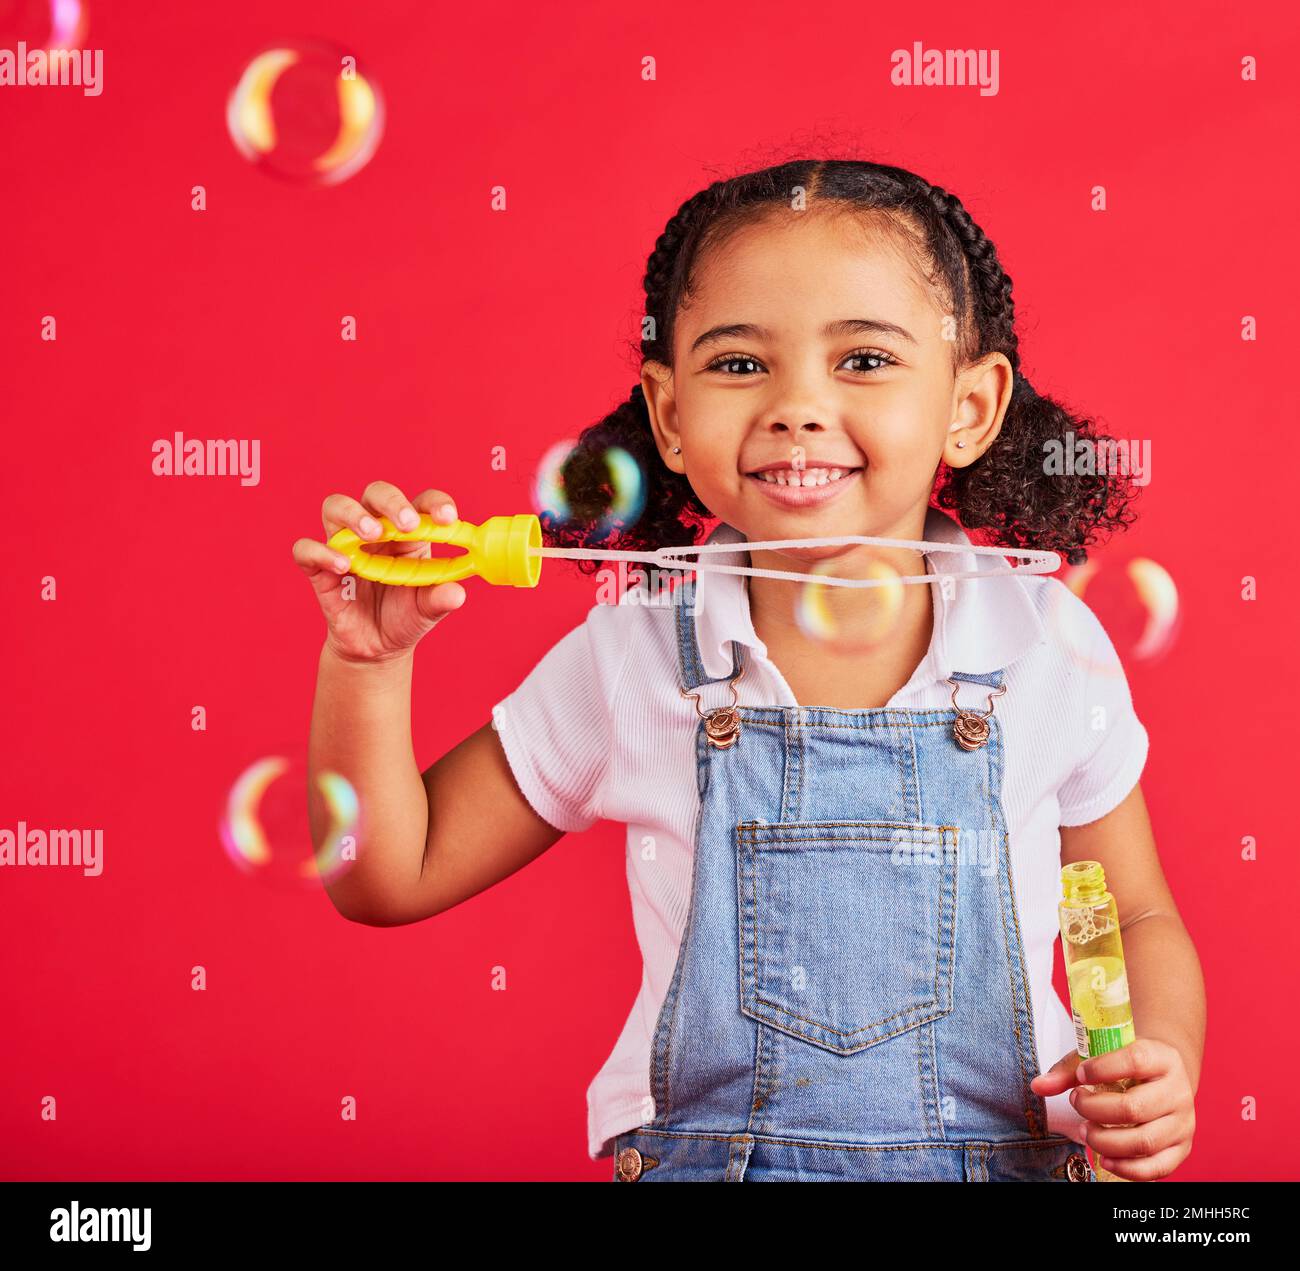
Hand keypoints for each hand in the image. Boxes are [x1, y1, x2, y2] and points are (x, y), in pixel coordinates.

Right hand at [292, 481, 466, 661]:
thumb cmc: (405, 617)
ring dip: (354, 515)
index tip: (448, 519)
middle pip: (377, 493)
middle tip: (407, 524)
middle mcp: (377, 531)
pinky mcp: (320, 568)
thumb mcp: (428, 610)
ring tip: (372, 534)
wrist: (377, 648)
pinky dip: (320, 552)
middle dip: (392, 502)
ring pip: (336, 507)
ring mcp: (346, 545)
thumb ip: (441, 599)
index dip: (435, 504)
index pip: (422, 503)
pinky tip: (341, 566)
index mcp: (410, 534)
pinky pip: (307, 550)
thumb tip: (458, 593)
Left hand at [1031, 1039, 1195, 1179]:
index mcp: (1161, 1058)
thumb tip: (1038, 1086)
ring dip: (1105, 1141)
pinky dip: (1126, 1168)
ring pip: (1144, 1141)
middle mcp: (1178, 1091)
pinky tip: (1105, 1157)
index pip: (1134, 1061)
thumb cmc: (1127, 1064)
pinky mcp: (1182, 1148)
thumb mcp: (1102, 1057)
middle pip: (1134, 1108)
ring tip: (1085, 1131)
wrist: (1163, 1074)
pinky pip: (1156, 1168)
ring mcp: (1183, 1123)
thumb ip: (1069, 1070)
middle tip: (1077, 1103)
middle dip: (1095, 1110)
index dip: (1102, 1069)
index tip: (1080, 1076)